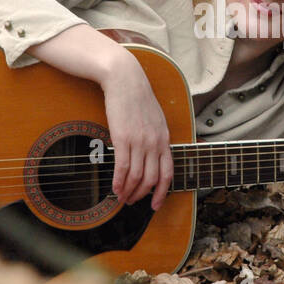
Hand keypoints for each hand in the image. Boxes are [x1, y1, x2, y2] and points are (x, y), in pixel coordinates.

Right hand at [99, 49, 172, 209]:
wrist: (126, 79)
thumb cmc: (137, 97)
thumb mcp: (155, 119)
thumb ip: (156, 137)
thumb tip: (152, 154)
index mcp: (164, 139)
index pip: (168, 172)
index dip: (162, 192)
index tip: (155, 204)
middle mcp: (155, 143)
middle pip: (152, 179)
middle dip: (142, 196)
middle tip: (132, 203)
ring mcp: (140, 141)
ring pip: (137, 177)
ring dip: (128, 191)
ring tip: (121, 198)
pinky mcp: (123, 138)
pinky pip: (123, 167)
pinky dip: (119, 182)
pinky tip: (114, 189)